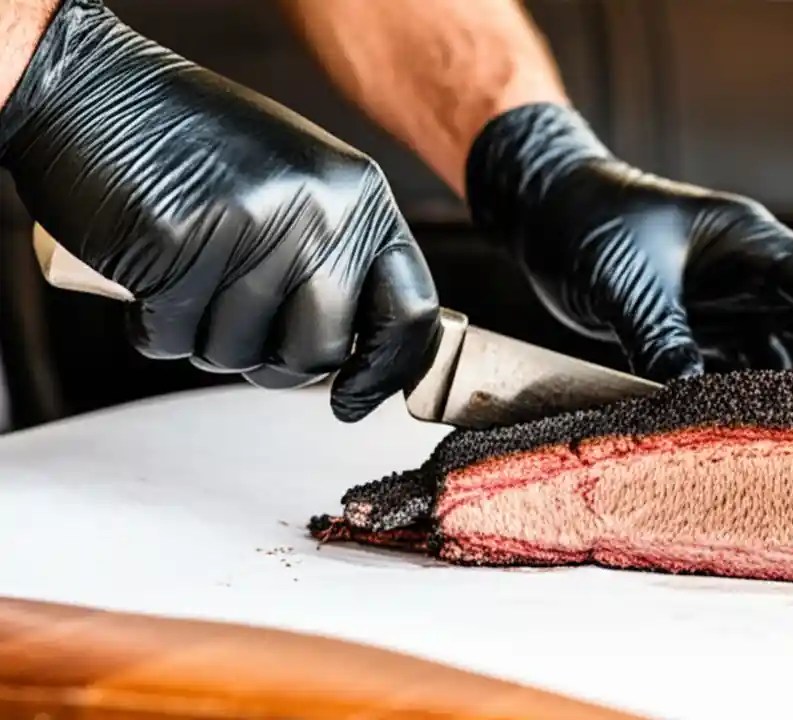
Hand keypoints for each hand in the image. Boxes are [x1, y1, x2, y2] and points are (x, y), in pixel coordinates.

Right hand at [0, 0, 437, 421]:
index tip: (354, 400)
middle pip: (322, 351)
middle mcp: (319, 214)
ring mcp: (252, 230)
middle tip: (236, 323)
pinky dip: (153, 327)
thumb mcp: (300, 183)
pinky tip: (148, 277)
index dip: (385, 371)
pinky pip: (173, 341)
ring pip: (241, 355)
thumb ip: (338, 253)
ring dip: (205, 339)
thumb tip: (366, 353)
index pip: (410, 311)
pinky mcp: (178, 248)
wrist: (93, 91)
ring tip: (186, 278)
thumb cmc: (196, 146)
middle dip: (275, 362)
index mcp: (360, 198)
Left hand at [466, 103, 792, 380]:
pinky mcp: (703, 325)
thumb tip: (692, 403)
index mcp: (752, 242)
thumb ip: (660, 338)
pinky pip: (749, 365)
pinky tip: (768, 432)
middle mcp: (754, 270)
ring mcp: (731, 299)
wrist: (545, 210)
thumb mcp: (624, 282)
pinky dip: (762, 397)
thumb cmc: (587, 224)